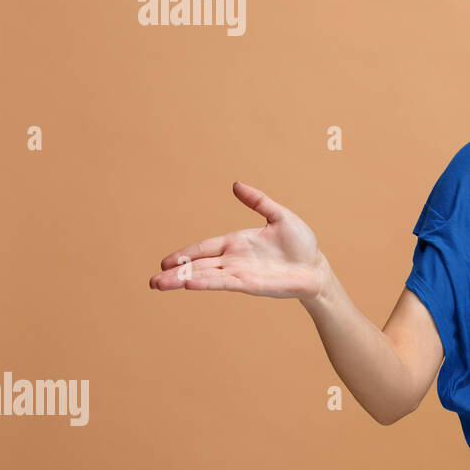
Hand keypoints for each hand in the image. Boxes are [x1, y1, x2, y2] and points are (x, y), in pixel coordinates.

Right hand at [148, 181, 324, 300]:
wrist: (316, 268)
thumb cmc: (301, 244)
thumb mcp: (280, 216)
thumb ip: (258, 201)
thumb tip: (236, 185)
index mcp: (237, 243)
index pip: (204, 248)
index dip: (185, 254)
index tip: (165, 261)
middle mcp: (234, 259)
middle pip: (198, 265)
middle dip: (175, 272)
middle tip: (153, 282)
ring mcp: (241, 272)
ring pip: (206, 276)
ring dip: (183, 280)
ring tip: (160, 285)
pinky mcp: (250, 283)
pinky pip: (225, 282)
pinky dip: (207, 282)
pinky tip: (190, 284)